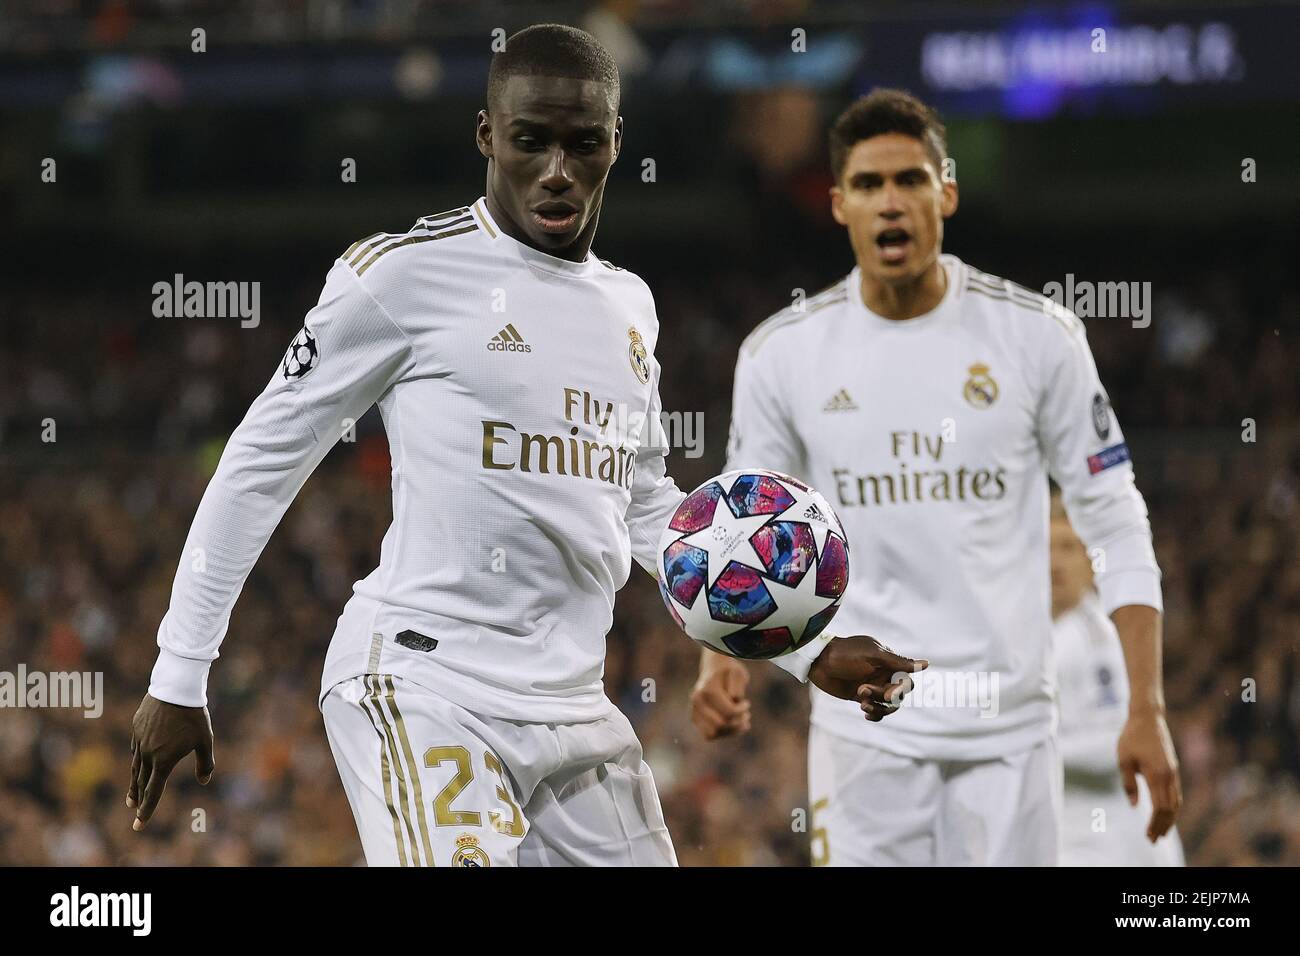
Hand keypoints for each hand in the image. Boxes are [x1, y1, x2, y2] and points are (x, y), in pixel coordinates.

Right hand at [128, 693, 214, 830]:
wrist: (175, 688)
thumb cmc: (194, 716)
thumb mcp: (205, 740)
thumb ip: (205, 763)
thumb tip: (204, 781)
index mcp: (164, 761)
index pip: (153, 792)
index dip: (147, 810)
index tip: (139, 824)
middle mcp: (148, 755)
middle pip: (141, 782)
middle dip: (139, 800)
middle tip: (135, 812)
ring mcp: (140, 741)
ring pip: (135, 767)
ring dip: (134, 783)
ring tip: (131, 797)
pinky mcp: (136, 729)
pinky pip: (135, 749)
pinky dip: (137, 760)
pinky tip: (138, 764)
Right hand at [691, 651, 751, 740]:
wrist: (714, 668)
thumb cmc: (729, 672)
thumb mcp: (738, 673)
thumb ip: (737, 686)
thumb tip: (734, 699)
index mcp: (707, 688)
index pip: (729, 712)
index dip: (742, 711)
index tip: (747, 703)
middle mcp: (697, 700)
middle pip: (720, 724)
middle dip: (737, 723)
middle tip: (746, 715)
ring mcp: (693, 710)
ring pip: (712, 733)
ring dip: (730, 731)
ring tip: (742, 723)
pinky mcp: (694, 718)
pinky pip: (709, 735)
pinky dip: (723, 733)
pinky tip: (734, 726)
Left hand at [808, 636, 927, 721]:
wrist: (818, 661)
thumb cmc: (845, 654)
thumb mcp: (872, 656)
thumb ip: (897, 662)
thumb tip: (926, 664)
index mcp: (889, 662)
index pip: (906, 681)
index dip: (901, 689)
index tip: (888, 692)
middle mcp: (883, 675)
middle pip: (898, 696)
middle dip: (884, 697)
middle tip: (864, 691)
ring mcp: (873, 686)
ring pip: (887, 705)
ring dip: (878, 707)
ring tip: (862, 703)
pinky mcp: (861, 696)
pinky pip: (875, 709)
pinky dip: (874, 714)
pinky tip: (866, 713)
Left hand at [1117, 708, 1180, 841]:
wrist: (1147, 717)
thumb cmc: (1131, 737)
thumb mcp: (1123, 760)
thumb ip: (1129, 783)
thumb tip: (1134, 806)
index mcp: (1157, 775)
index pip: (1160, 808)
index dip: (1155, 824)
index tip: (1148, 835)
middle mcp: (1169, 776)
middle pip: (1171, 809)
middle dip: (1163, 826)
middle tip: (1154, 839)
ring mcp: (1173, 772)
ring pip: (1176, 802)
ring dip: (1170, 819)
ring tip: (1161, 832)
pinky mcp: (1173, 769)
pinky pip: (1176, 793)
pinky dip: (1172, 807)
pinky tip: (1166, 814)